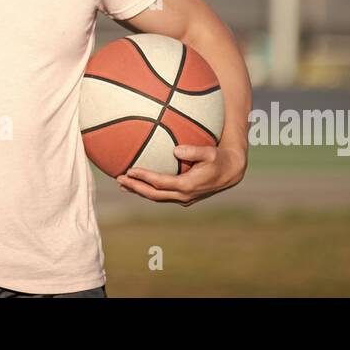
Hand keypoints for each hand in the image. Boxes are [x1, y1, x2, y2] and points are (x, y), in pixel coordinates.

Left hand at [116, 142, 246, 205]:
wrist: (230, 172)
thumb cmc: (219, 158)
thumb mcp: (210, 152)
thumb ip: (194, 151)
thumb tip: (175, 149)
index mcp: (187, 185)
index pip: (160, 183)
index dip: (144, 178)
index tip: (130, 170)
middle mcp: (183, 196)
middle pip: (154, 194)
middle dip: (135, 187)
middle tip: (119, 179)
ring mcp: (183, 199)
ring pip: (156, 197)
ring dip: (139, 191)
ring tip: (123, 184)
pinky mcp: (183, 198)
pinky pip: (162, 196)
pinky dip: (148, 191)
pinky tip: (138, 185)